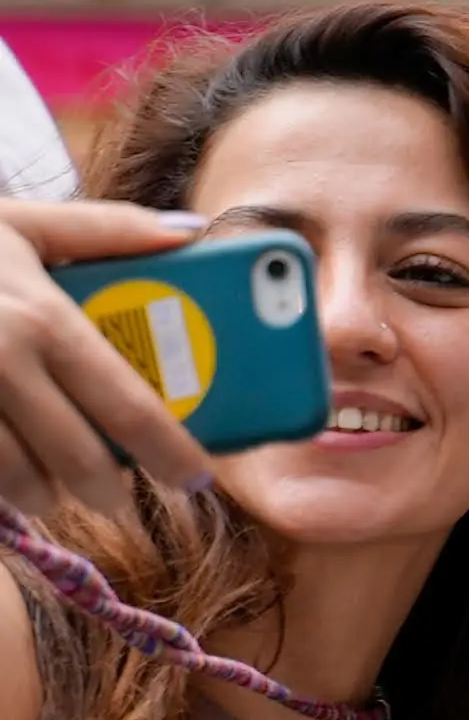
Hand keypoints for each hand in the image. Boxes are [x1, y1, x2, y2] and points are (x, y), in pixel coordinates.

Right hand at [0, 200, 215, 514]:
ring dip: (43, 495)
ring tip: (55, 486)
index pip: (129, 406)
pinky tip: (5, 478)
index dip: (172, 453)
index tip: (198, 479)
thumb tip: (191, 233)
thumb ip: (110, 230)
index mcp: (43, 320)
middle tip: (122, 494)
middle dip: (109, 490)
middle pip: (78, 461)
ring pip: (16, 483)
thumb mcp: (21, 223)